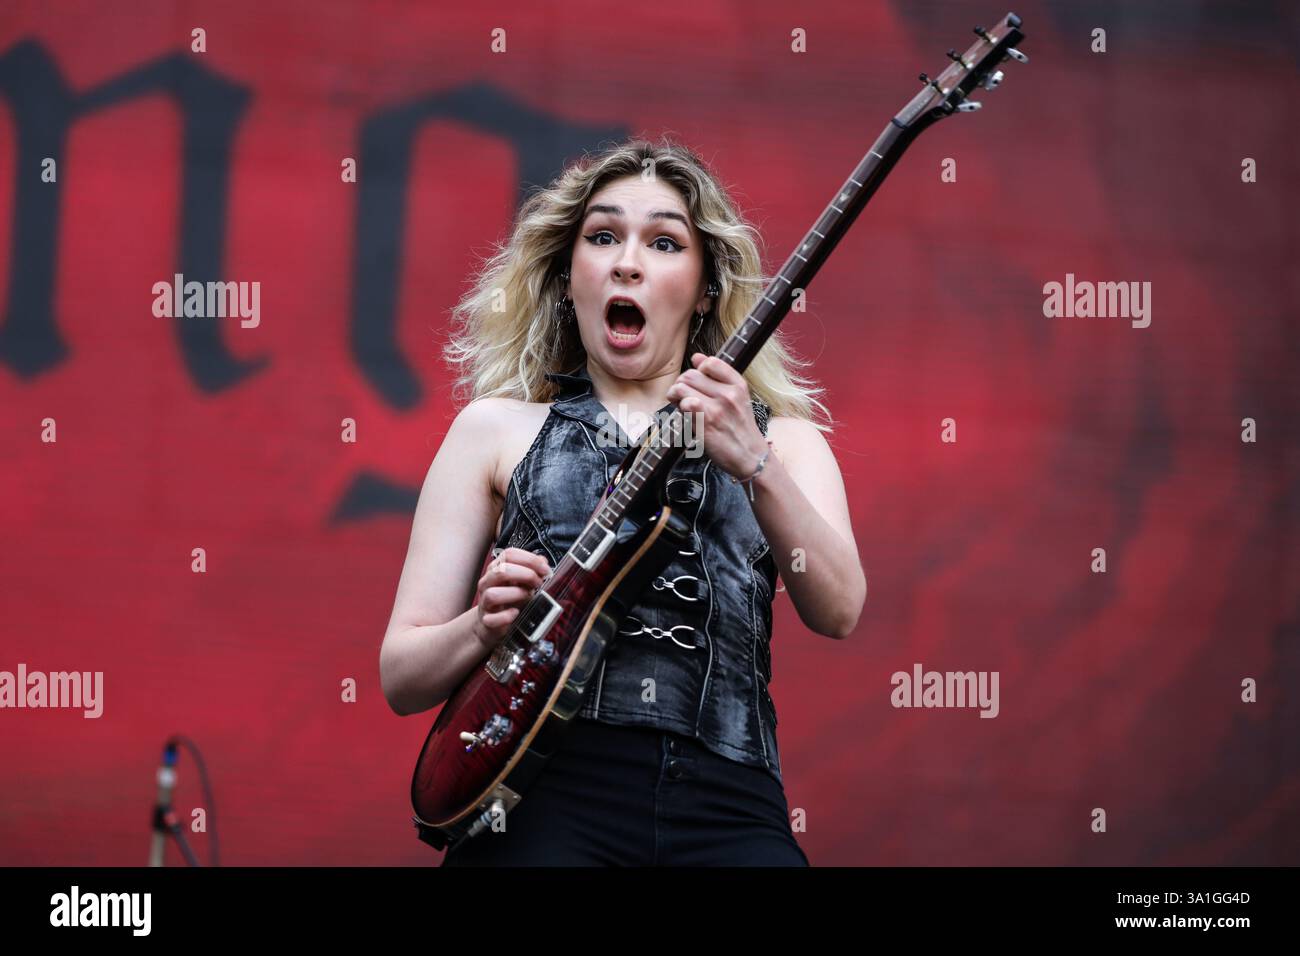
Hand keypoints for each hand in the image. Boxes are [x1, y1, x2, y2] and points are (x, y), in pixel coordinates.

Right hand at [473, 547, 551, 648]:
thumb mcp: (521, 582)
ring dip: (516, 594)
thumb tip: (543, 561)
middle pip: (501, 571)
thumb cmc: (509, 600)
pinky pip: (492, 619)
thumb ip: (531, 570)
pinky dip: (506, 617)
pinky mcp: (486, 621)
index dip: (530, 559)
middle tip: (538, 583)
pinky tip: (516, 613)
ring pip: (493, 594)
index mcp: (496, 569)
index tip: (545, 569)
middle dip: (526, 575)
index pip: (509, 554)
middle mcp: (487, 583)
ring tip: (527, 597)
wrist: (492, 624)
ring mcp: (485, 602)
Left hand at [665, 353, 769, 481]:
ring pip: (682, 388)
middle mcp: (728, 395)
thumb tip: (696, 357)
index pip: (710, 363)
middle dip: (681, 384)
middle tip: (682, 396)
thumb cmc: (741, 428)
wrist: (750, 457)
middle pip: (690, 375)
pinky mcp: (705, 425)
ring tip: (681, 405)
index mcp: (738, 385)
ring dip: (676, 396)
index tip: (697, 382)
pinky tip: (685, 416)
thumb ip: (718, 377)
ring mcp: (716, 410)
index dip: (697, 370)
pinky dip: (680, 410)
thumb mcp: (738, 398)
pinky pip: (684, 406)